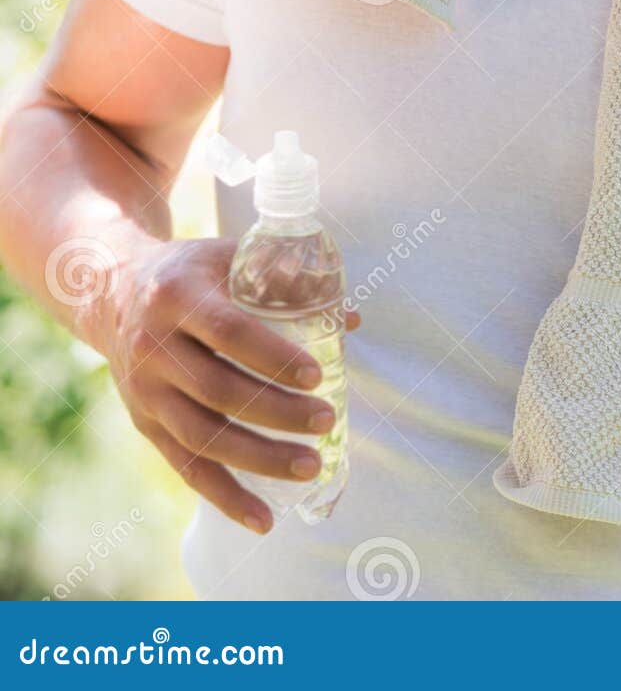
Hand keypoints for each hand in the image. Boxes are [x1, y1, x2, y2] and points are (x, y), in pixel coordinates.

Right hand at [100, 236, 359, 533]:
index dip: (274, 357)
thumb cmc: (192, 272)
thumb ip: (286, 281)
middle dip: (277, 412)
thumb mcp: (228, 257)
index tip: (317, 376)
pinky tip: (264, 519)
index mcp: (178, 295)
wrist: (112, 292)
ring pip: (203, 436)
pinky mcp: (145, 423)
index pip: (229, 332)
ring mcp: (145, 390)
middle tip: (326, 421)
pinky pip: (186, 467)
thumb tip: (351, 320)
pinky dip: (225, 497)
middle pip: (219, 390)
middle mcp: (154, 346)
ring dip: (260, 459)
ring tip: (311, 466)